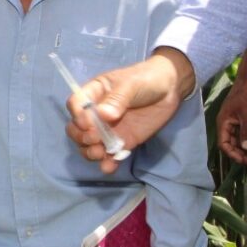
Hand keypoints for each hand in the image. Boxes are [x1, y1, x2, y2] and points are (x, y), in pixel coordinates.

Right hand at [68, 49, 195, 173]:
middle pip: (76, 129)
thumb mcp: (131, 84)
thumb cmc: (146, 80)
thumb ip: (116, 100)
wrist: (170, 88)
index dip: (78, 116)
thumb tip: (103, 115)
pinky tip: (110, 166)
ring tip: (101, 154)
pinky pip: (109, 156)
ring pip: (88, 145)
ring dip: (90, 152)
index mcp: (94, 94)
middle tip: (96, 139)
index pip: (75, 105)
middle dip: (81, 137)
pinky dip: (107, 163)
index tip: (89, 124)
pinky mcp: (122, 142)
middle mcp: (96, 114)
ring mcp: (108, 130)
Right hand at [216, 71, 246, 167]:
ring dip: (244, 150)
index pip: (224, 144)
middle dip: (240, 155)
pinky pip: (242, 134)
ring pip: (236, 140)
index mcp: (223, 123)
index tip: (245, 161)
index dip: (233, 154)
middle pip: (230, 144)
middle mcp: (226, 124)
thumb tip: (246, 149)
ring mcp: (234, 121)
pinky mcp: (242, 119)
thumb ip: (246, 132)